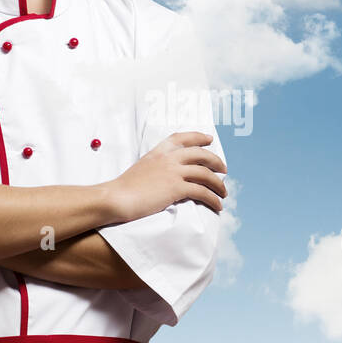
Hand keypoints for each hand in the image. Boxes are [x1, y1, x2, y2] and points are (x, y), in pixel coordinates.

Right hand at [108, 131, 226, 220]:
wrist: (117, 198)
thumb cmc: (125, 188)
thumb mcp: (142, 168)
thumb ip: (156, 166)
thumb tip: (168, 174)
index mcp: (159, 152)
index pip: (181, 138)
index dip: (198, 136)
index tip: (209, 139)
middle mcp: (168, 158)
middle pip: (201, 155)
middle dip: (216, 161)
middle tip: (224, 169)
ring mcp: (173, 172)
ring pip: (205, 174)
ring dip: (218, 184)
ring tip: (223, 193)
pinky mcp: (176, 188)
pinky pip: (202, 192)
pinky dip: (213, 199)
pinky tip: (217, 205)